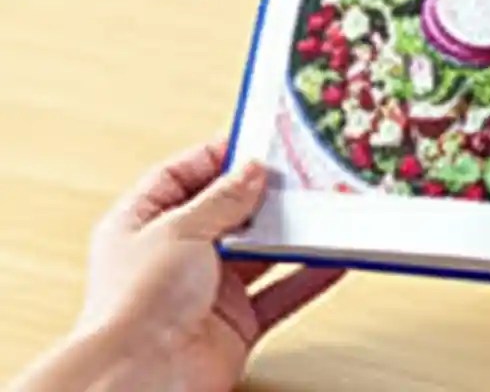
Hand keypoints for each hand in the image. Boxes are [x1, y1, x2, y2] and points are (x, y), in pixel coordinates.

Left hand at [13, 139, 344, 391]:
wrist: (143, 377)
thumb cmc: (136, 305)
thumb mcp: (180, 229)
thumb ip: (222, 199)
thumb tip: (251, 171)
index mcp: (142, 224)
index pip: (180, 176)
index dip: (217, 157)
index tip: (256, 142)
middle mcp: (174, 256)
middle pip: (227, 213)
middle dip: (262, 195)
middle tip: (298, 174)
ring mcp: (206, 291)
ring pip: (259, 253)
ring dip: (290, 235)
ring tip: (321, 210)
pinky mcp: (236, 323)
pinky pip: (280, 293)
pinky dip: (308, 278)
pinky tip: (332, 260)